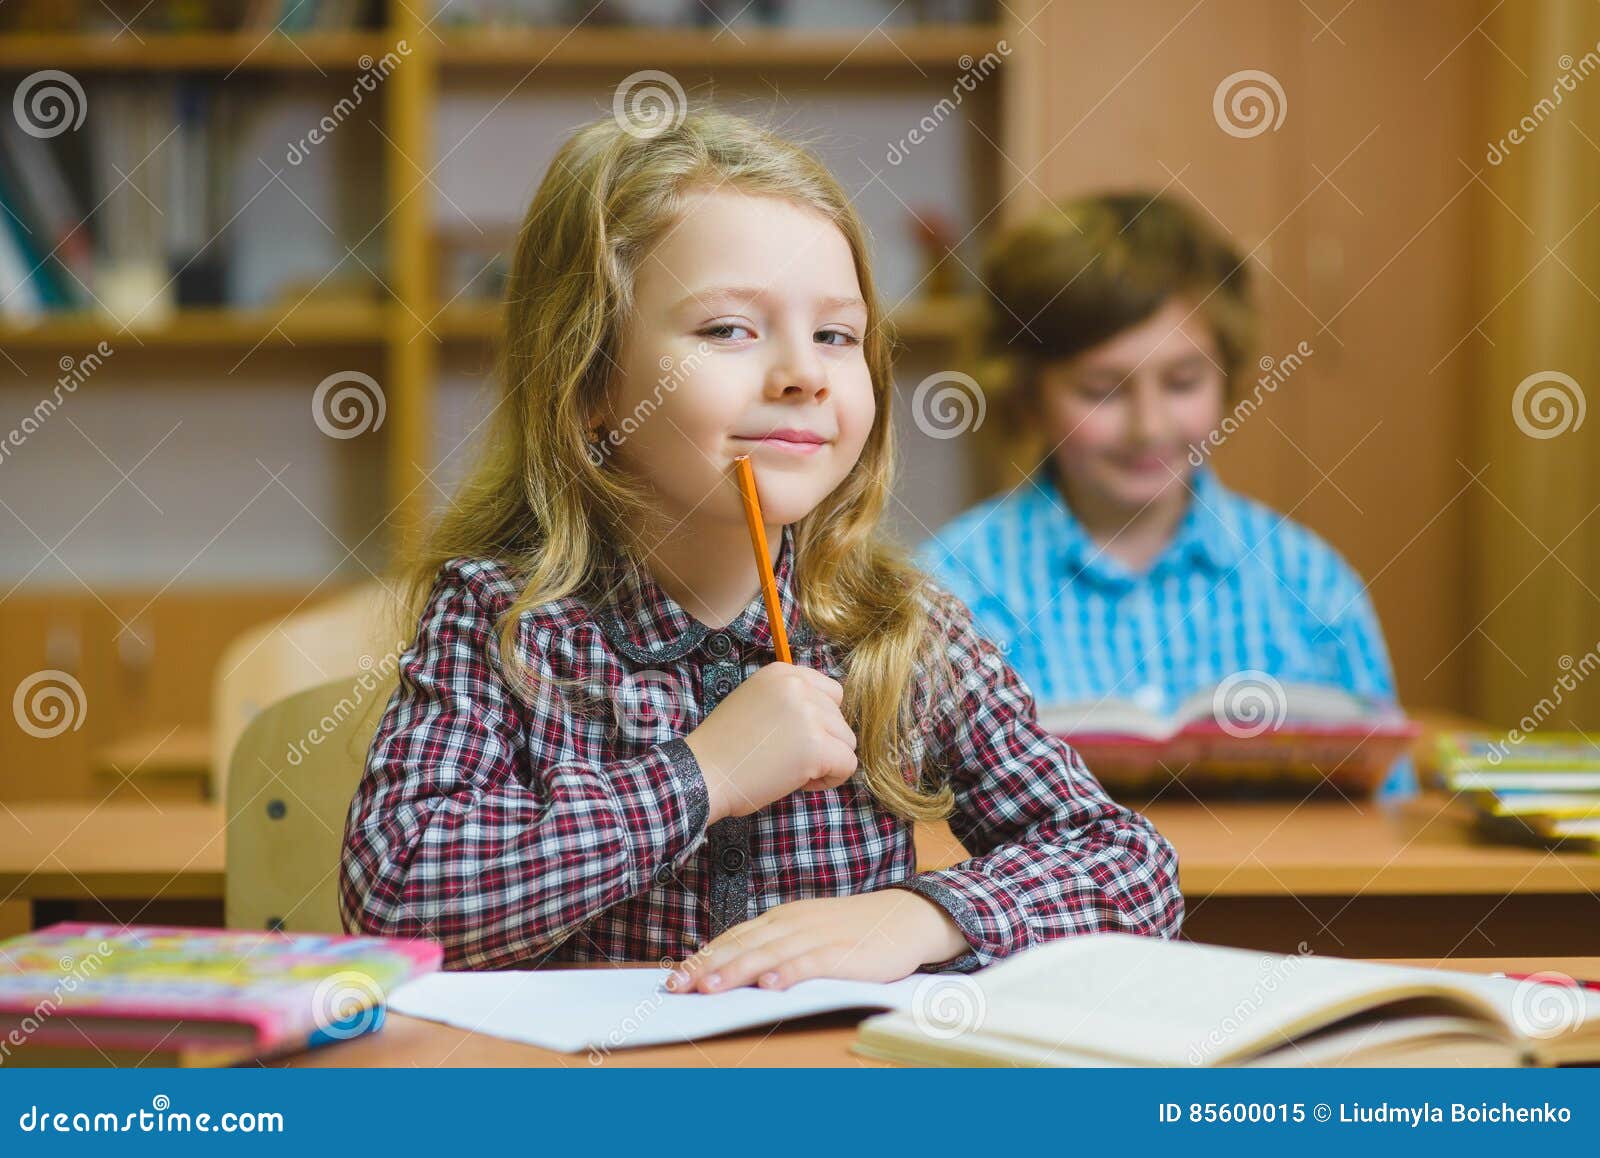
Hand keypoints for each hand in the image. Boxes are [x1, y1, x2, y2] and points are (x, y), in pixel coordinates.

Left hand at [665, 890, 968, 992]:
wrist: (905, 917)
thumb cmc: (851, 930)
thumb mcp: (806, 931)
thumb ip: (773, 947)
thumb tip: (731, 970)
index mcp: (781, 918)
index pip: (733, 937)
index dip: (702, 957)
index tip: (674, 976)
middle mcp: (794, 923)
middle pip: (743, 946)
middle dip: (707, 967)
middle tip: (677, 986)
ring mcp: (819, 936)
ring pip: (769, 954)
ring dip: (737, 971)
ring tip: (710, 988)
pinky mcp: (844, 952)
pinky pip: (812, 963)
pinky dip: (789, 973)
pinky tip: (771, 986)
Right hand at [684, 662, 856, 822]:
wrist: (702, 773)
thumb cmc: (725, 749)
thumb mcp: (755, 703)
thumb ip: (789, 701)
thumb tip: (826, 718)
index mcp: (782, 672)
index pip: (830, 693)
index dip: (818, 721)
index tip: (792, 737)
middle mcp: (798, 686)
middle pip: (840, 718)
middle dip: (822, 742)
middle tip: (786, 757)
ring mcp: (809, 714)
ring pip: (847, 741)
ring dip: (826, 761)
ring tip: (790, 769)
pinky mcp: (817, 746)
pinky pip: (847, 765)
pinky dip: (830, 779)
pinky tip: (801, 782)